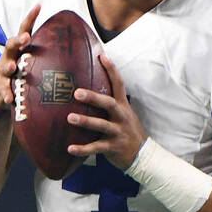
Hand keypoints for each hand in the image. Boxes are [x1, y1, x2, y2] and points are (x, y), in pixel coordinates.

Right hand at [0, 4, 40, 113]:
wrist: (4, 97)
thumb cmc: (23, 77)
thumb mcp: (34, 65)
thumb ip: (50, 57)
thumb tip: (79, 51)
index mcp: (20, 50)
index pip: (24, 30)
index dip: (30, 18)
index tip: (39, 6)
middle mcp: (9, 57)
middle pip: (11, 44)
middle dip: (18, 40)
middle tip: (26, 38)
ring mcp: (2, 71)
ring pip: (4, 65)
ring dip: (8, 65)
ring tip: (12, 67)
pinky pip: (3, 89)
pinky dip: (7, 93)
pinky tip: (11, 98)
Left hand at [66, 53, 146, 170]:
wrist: (142, 155)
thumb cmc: (127, 131)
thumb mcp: (123, 114)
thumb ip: (110, 103)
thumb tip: (88, 88)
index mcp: (123, 107)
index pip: (119, 84)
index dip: (111, 70)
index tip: (102, 56)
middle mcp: (121, 117)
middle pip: (108, 104)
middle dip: (93, 98)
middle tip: (77, 93)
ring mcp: (118, 132)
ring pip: (101, 125)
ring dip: (85, 121)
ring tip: (70, 117)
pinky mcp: (113, 147)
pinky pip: (96, 148)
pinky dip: (83, 149)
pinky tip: (70, 148)